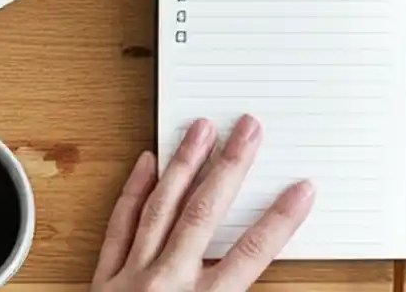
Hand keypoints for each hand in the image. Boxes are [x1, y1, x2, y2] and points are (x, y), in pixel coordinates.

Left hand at [92, 115, 313, 291]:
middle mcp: (167, 285)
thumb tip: (257, 270)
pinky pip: (119, 226)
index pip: (250, 255)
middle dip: (231, 166)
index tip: (302, 189)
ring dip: (185, 164)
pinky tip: (146, 163)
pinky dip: (133, 192)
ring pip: (162, 207)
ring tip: (200, 129)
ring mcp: (131, 278)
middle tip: (248, 129)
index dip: (280, 220)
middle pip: (206, 214)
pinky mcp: (102, 280)